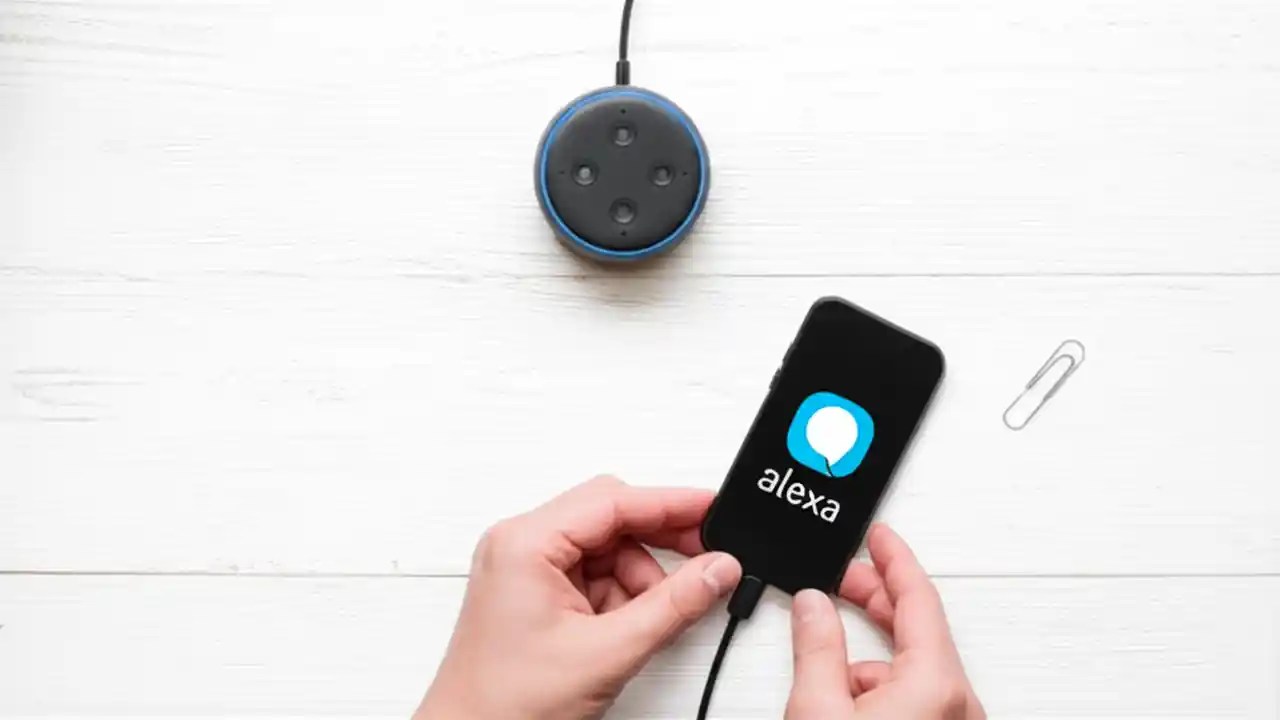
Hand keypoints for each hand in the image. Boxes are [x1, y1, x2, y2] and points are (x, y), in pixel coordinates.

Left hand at [415, 476, 742, 719]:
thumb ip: (672, 606)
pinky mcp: (533, 593)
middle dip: (658, 545)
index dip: (671, 504)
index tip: (711, 509)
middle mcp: (520, 546)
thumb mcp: (606, 652)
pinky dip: (620, 599)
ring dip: (639, 581)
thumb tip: (716, 570)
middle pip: (610, 519)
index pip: (613, 502)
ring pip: (607, 550)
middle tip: (705, 560)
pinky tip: (626, 629)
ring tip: (649, 620)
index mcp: (525, 543)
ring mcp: (525, 569)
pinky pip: (593, 576)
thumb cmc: (504, 704)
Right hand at [786, 524, 983, 719]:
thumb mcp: (817, 712)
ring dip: (874, 657)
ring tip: (829, 663)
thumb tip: (813, 606)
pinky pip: (919, 699)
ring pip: (915, 669)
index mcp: (936, 685)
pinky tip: (846, 700)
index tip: (880, 536)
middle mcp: (959, 705)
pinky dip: (885, 689)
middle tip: (846, 578)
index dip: (895, 558)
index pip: (919, 598)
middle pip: (921, 629)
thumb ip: (816, 649)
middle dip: (878, 600)